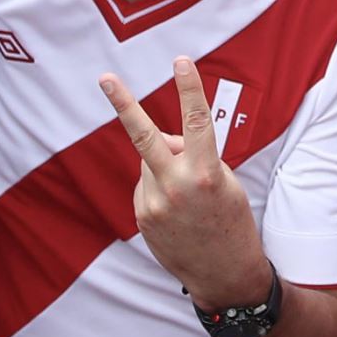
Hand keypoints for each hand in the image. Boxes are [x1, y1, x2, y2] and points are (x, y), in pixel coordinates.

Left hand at [100, 57, 273, 309]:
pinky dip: (160, 186)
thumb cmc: (231, 221)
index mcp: (207, 174)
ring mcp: (155, 204)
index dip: (189, 88)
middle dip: (124, 104)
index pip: (197, 122)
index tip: (181, 61)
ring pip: (151, 161)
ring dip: (166, 164)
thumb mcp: (226, 182)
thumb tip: (164, 142)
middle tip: (105, 78)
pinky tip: (177, 210)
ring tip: (189, 196)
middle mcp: (177, 187)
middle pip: (144, 137)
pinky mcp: (142, 217)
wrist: (224, 275)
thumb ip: (193, 156)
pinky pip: (147, 184)